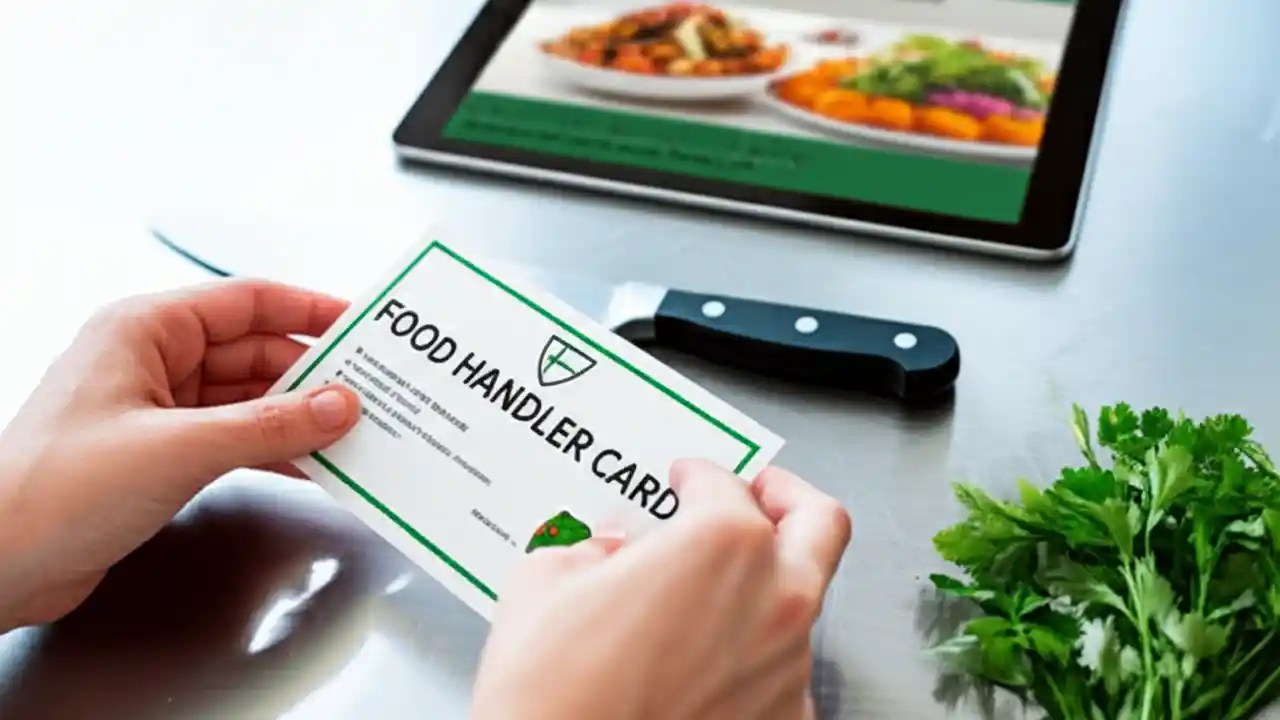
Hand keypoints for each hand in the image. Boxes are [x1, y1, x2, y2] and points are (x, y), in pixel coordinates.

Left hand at [0, 280, 359, 630]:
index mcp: (144, 330)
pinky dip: (273, 450)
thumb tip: (338, 404)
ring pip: (248, 399)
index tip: (359, 325)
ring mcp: (156, 411)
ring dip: (296, 417)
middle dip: (311, 374)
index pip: (246, 301)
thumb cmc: (50, 489)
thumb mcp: (179, 449)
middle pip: (254, 352)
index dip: (308, 309)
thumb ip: (269, 426)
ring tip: (351, 432)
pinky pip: (234, 439)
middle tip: (368, 393)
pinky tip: (311, 464)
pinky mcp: (160, 456)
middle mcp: (151, 362)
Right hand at [470, 460, 851, 719]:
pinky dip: (752, 656)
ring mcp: (788, 667)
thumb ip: (592, 547)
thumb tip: (610, 551)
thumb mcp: (544, 581)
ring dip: (765, 584)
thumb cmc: (552, 693)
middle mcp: (774, 599)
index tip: (686, 480)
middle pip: (820, 524)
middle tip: (759, 493)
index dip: (698, 475)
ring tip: (707, 594)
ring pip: (801, 602)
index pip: (725, 486)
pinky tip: (704, 663)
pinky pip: (782, 672)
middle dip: (789, 499)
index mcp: (722, 543)